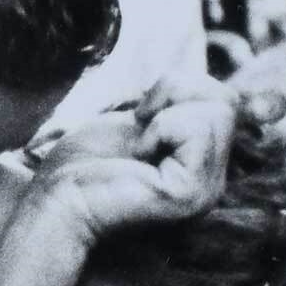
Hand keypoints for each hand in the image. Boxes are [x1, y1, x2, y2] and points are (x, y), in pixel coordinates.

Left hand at [31, 84, 233, 241]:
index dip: (181, 89)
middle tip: (138, 124)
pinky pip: (197, 128)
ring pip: (219, 110)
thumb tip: (225, 86)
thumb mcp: (144, 119)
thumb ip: (184, 104)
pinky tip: (139, 157)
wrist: (57, 199)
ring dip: (164, 114)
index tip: (141, 114)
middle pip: (226, 102)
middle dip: (174, 93)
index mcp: (202, 166)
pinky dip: (160, 128)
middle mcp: (213, 183)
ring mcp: (206, 191)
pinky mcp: (192, 193)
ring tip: (138, 146)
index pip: (228, 103)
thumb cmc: (87, 162)